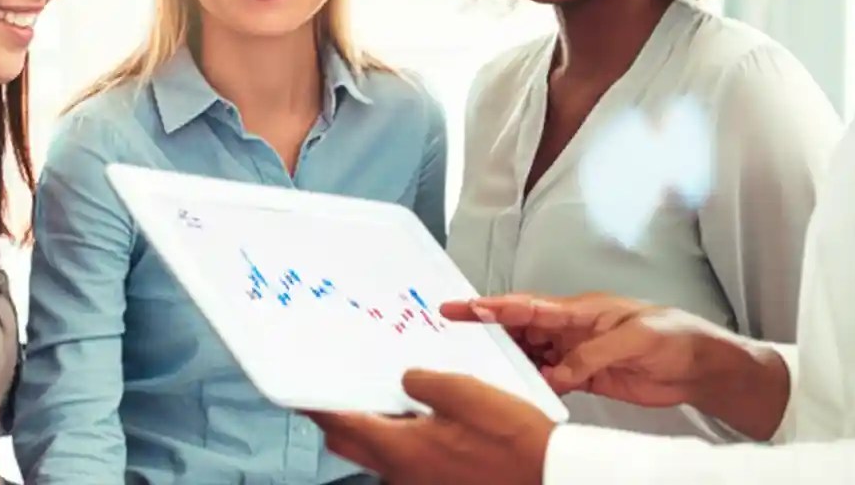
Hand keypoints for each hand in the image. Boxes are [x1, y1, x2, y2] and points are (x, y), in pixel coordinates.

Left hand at [306, 370, 554, 484]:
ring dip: (378, 432)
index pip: (342, 425)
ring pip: (380, 457)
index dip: (318, 406)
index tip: (302, 392)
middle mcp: (403, 475)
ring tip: (395, 402)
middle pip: (352, 445)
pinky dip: (406, 444)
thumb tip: (405, 379)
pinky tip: (428, 426)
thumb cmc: (515, 445)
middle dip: (341, 420)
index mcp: (401, 450)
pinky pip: (407, 466)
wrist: (552, 480)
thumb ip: (425, 382)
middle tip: (343, 393)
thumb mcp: (467, 394)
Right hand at [442, 293, 789, 439]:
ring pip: (531, 353)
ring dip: (509, 358)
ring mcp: (577, 353)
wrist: (701, 367)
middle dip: (488, 330)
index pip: (528, 307)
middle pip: (520, 329)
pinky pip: (550, 378)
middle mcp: (572, 329)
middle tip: (454, 335)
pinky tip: (519, 391)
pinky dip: (532, 383)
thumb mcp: (634, 339)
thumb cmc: (675, 336)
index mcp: (580, 310)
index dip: (495, 307)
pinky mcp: (586, 376)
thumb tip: (557, 373)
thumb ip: (591, 355)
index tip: (464, 307)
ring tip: (480, 366)